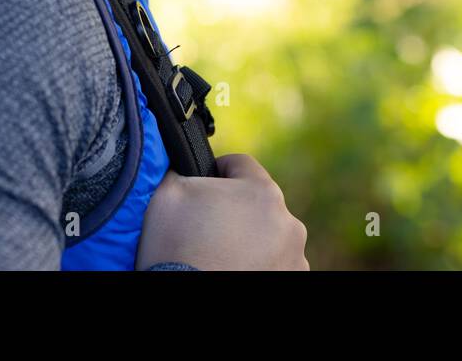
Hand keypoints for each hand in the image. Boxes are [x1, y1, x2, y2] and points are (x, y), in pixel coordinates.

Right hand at [136, 153, 308, 269]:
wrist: (184, 298)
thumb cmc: (176, 248)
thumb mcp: (167, 193)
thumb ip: (181, 168)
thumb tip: (183, 163)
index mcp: (262, 192)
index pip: (240, 164)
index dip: (217, 172)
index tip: (202, 188)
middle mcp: (289, 223)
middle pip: (257, 203)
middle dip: (234, 210)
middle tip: (206, 228)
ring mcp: (294, 258)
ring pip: (268, 236)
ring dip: (249, 240)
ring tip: (219, 255)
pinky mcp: (293, 280)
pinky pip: (274, 264)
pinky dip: (257, 265)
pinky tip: (232, 269)